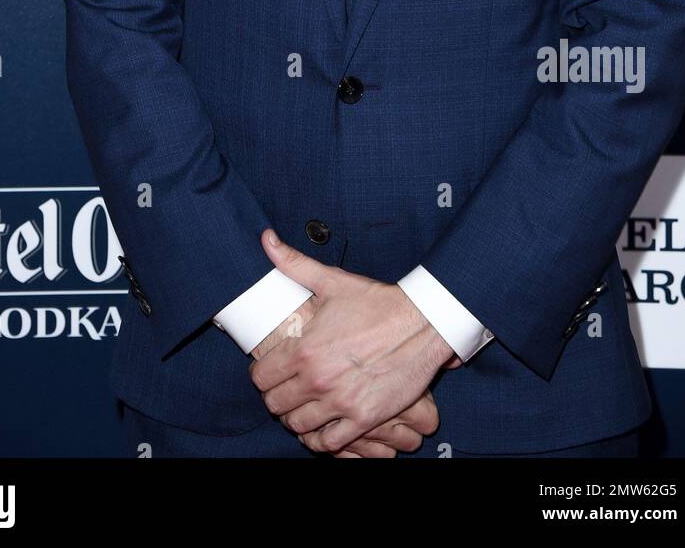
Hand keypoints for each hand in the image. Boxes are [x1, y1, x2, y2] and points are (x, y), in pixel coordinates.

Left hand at [250, 229, 460, 454]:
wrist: (423, 323)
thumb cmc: (378, 303)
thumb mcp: (332, 280)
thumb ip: (293, 264)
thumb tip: (266, 240)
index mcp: (305, 348)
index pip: (260, 377)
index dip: (262, 373)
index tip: (272, 369)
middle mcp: (318, 379)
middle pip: (275, 405)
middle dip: (277, 397)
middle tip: (287, 388)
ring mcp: (341, 402)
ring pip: (298, 427)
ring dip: (297, 418)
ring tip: (304, 406)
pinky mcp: (364, 418)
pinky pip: (329, 444)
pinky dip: (322, 440)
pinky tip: (324, 426)